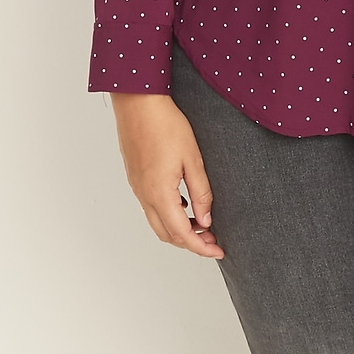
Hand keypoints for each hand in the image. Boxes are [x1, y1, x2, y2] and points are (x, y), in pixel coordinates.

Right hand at [109, 92, 223, 257]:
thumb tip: (206, 220)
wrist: (138, 102)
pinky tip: (184, 204)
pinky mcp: (135, 179)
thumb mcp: (193, 159)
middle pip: (167, 234)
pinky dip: (169, 215)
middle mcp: (144, 195)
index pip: (182, 233)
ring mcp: (137, 187)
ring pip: (157, 223)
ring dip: (179, 229)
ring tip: (202, 222)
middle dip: (191, 242)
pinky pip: (151, 208)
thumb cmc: (165, 124)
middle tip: (213, 239)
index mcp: (160, 193)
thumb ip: (201, 193)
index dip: (201, 247)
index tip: (218, 251)